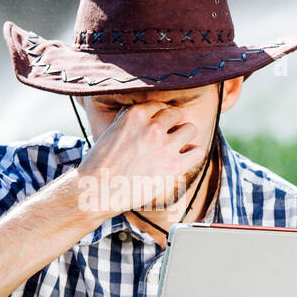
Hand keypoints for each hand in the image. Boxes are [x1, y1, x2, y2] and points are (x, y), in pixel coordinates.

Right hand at [75, 101, 207, 217]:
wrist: (99, 190)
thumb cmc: (100, 164)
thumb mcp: (111, 131)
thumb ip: (129, 120)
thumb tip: (142, 114)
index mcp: (136, 115)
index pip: (159, 105)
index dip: (160, 115)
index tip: (159, 124)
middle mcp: (153, 127)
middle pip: (176, 114)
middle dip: (173, 123)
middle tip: (169, 134)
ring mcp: (165, 146)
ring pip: (190, 129)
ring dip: (185, 136)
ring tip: (179, 145)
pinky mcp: (174, 166)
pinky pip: (197, 152)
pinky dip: (194, 154)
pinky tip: (186, 158)